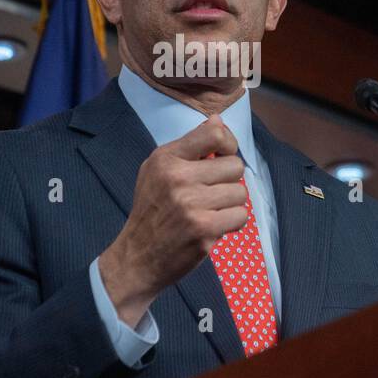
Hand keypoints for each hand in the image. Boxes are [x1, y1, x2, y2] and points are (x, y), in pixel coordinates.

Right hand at [98, 115, 247, 325]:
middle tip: (212, 193)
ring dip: (230, 204)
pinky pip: (240, 216)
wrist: (136, 256)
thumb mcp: (157, 170)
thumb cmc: (151, 210)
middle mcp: (178, 177)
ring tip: (210, 210)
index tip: (221, 157)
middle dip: (228, 180)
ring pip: (240, 192)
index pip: (215, 134)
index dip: (228, 144)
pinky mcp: (204, 230)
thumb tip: (219, 120)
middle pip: (235, 166)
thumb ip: (189, 145)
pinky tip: (214, 225)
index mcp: (166, 158)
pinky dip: (232, 223)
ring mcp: (191, 204)